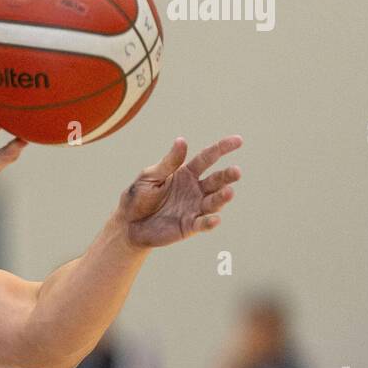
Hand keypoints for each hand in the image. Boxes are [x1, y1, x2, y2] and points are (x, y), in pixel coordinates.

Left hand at [117, 136, 241, 247]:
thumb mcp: (150, 176)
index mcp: (187, 173)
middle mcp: (195, 190)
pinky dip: (209, 222)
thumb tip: (182, 141)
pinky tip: (215, 219)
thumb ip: (168, 163)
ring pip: (213, 202)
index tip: (238, 141)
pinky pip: (202, 224)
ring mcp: (194, 208)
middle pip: (216, 180)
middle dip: (227, 176)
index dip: (222, 148)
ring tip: (229, 192)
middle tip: (236, 171)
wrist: (128, 225)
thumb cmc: (138, 197)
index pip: (208, 158)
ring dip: (222, 197)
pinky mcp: (189, 226)